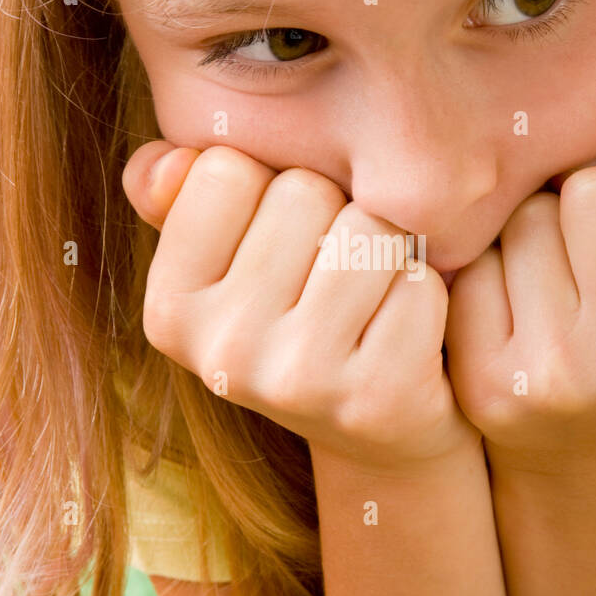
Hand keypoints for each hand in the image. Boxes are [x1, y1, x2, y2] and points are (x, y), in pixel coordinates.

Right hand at [121, 140, 476, 469]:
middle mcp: (222, 352)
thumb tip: (172, 161)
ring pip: (369, 231)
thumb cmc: (301, 311)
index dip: (271, 185)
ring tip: (371, 298)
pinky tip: (406, 335)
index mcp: (169, 310)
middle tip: (335, 276)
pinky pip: (419, 283)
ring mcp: (297, 380)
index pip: (226, 169)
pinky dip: (425, 293)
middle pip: (304, 192)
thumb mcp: (227, 255)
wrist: (378, 434)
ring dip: (387, 250)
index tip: (282, 240)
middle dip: (334, 214)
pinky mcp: (375, 398)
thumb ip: (180, 191)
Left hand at [443, 113, 595, 474]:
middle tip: (593, 250)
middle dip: (589, 200)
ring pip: (527, 218)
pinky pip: (476, 264)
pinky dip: (492, 271)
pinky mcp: (487, 382)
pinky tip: (515, 309)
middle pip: (592, 188)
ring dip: (536, 232)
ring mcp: (556, 373)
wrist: (591, 459)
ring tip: (557, 283)